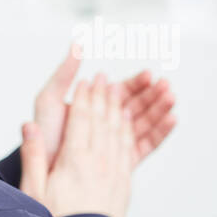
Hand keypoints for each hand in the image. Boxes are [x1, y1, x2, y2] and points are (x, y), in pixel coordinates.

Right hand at [19, 76, 133, 216]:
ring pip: (120, 131)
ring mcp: (115, 172)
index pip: (81, 120)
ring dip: (119, 109)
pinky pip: (129, 148)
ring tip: (119, 92)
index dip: (84, 98)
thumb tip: (29, 126)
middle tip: (104, 77)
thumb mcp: (34, 192)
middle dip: (103, 96)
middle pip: (103, 120)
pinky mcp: (123, 183)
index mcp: (75, 161)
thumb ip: (33, 156)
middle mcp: (99, 162)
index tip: (85, 81)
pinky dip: (129, 131)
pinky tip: (129, 122)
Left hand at [31, 45, 176, 169]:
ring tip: (171, 98)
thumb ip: (65, 73)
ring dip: (160, 109)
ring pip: (145, 122)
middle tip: (165, 85)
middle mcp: (108, 124)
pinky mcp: (125, 162)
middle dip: (153, 94)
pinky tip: (172, 119)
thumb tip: (77, 44)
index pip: (121, 91)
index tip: (148, 74)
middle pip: (138, 106)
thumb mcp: (49, 99)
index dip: (136, 82)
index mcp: (95, 108)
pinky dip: (161, 132)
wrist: (44, 172)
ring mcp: (117, 142)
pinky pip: (147, 145)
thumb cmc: (44, 137)